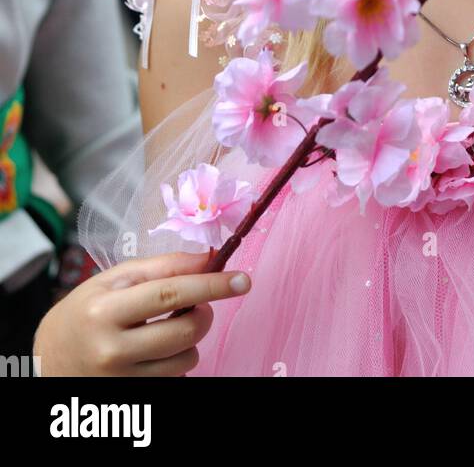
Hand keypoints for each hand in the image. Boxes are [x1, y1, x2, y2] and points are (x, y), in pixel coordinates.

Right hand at [32, 249, 251, 376]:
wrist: (51, 361)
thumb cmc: (86, 311)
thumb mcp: (113, 279)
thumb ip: (161, 267)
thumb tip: (208, 258)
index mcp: (105, 309)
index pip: (170, 293)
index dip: (211, 285)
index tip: (242, 279)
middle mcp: (113, 348)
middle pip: (186, 329)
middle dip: (205, 311)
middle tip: (195, 302)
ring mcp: (122, 378)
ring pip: (187, 357)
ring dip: (191, 337)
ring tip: (169, 325)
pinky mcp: (133, 395)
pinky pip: (176, 376)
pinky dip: (178, 358)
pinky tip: (158, 348)